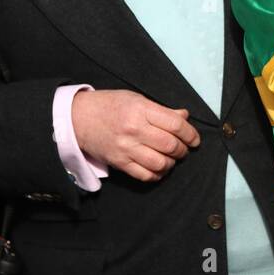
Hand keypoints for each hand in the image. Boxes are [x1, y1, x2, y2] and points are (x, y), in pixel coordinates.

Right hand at [70, 89, 200, 183]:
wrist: (78, 118)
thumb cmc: (110, 105)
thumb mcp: (136, 99)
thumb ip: (161, 110)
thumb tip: (184, 117)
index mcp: (140, 110)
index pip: (175, 124)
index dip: (190, 133)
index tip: (194, 139)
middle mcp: (134, 130)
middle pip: (170, 145)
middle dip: (183, 149)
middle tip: (184, 148)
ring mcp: (126, 148)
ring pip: (160, 163)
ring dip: (172, 163)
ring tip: (171, 158)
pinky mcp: (119, 163)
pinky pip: (145, 175)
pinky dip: (157, 174)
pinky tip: (159, 168)